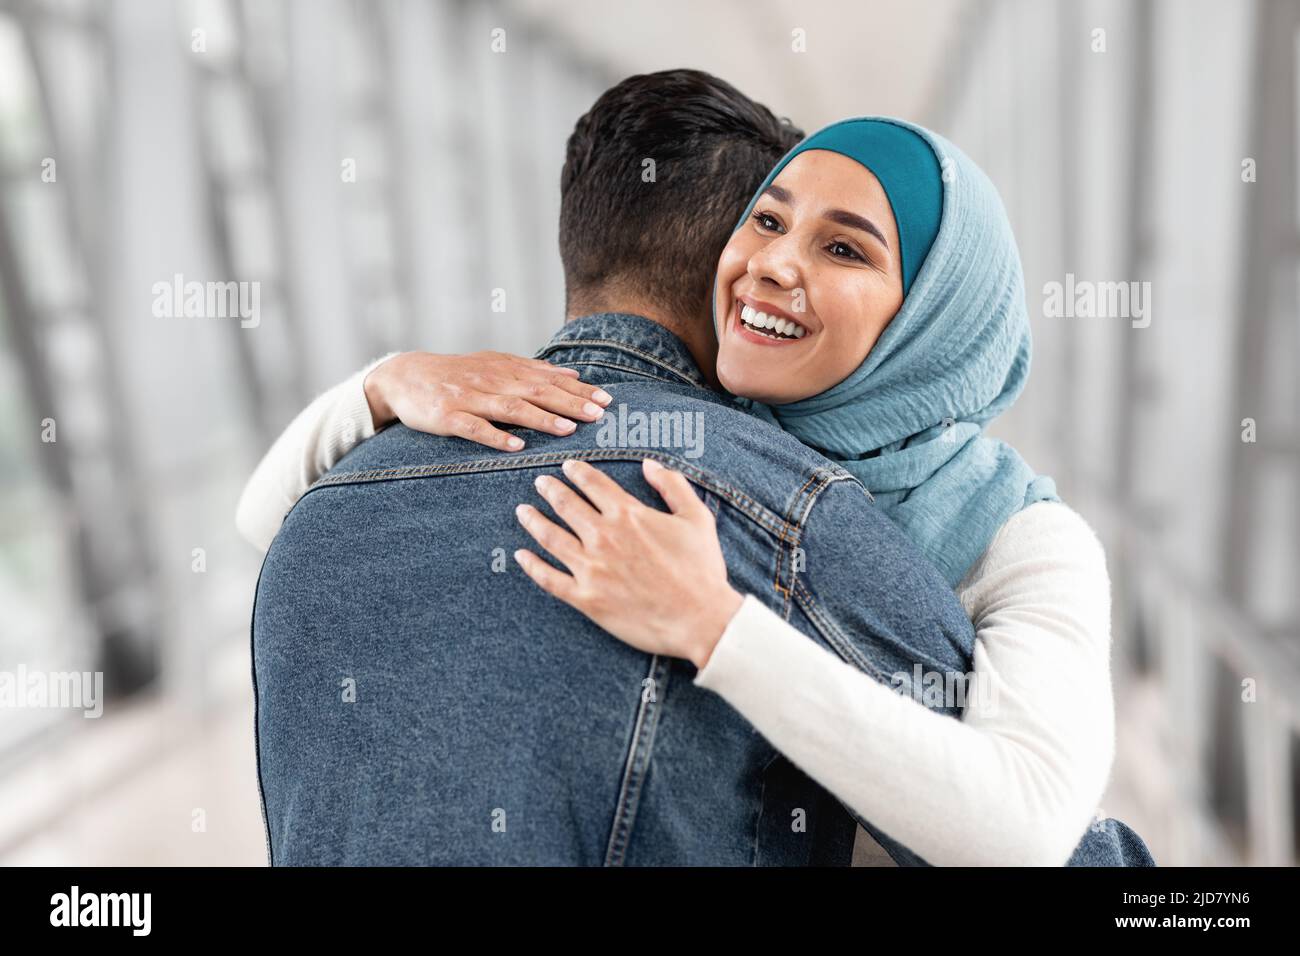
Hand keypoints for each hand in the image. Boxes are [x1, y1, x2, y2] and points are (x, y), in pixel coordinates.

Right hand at [363, 351, 611, 451]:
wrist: (403, 376)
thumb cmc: (455, 374)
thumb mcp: (493, 364)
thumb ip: (532, 370)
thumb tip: (572, 374)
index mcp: (506, 369)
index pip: (550, 379)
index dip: (579, 390)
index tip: (607, 400)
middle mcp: (492, 381)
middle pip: (538, 392)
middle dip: (571, 403)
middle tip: (600, 415)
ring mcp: (470, 399)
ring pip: (511, 408)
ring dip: (541, 418)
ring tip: (568, 429)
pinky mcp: (448, 417)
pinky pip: (475, 428)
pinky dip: (496, 437)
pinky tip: (516, 446)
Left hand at [513, 458, 743, 668]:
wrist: (700, 619)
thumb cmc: (701, 569)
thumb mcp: (697, 518)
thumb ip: (672, 486)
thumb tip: (650, 464)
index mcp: (628, 515)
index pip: (594, 484)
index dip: (577, 472)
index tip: (567, 467)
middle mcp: (604, 537)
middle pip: (567, 505)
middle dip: (550, 490)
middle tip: (540, 482)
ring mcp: (591, 568)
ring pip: (551, 537)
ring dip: (533, 520)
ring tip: (522, 510)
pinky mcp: (586, 598)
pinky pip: (549, 579)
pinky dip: (532, 566)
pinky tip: (521, 555)